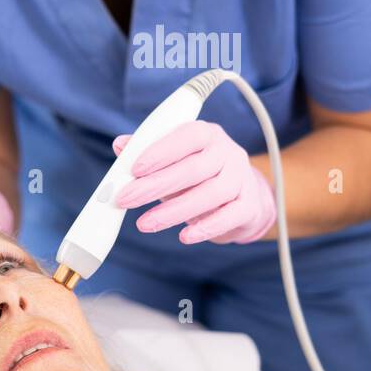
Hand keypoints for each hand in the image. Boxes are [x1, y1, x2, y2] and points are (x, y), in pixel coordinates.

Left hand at [111, 121, 275, 243]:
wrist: (243, 195)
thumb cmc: (200, 174)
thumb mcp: (175, 159)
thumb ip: (149, 151)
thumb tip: (120, 144)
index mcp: (207, 134)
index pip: (187, 135)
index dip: (161, 151)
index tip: (134, 169)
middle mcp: (228, 152)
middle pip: (195, 168)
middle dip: (157, 185)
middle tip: (126, 199)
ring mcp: (242, 179)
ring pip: (211, 194)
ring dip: (174, 211)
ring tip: (145, 224)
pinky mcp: (249, 206)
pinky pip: (229, 217)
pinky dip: (206, 228)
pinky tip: (184, 237)